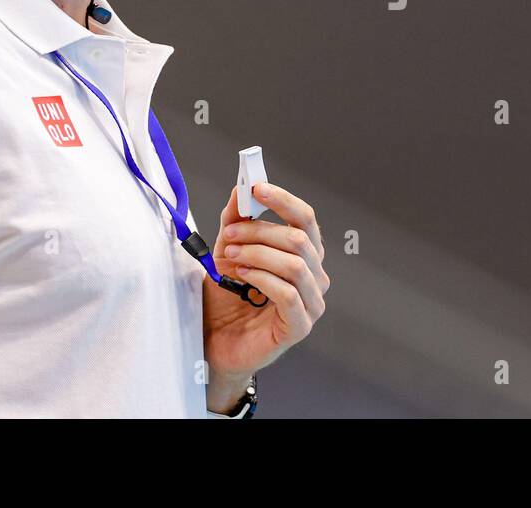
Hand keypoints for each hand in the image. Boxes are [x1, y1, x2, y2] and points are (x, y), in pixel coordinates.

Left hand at [202, 181, 329, 389]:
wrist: (215, 340)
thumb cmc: (227, 297)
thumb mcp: (227, 250)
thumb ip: (236, 221)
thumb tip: (241, 190)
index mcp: (304, 253)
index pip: (305, 218)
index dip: (283, 201)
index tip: (257, 189)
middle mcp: (314, 275)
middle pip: (298, 239)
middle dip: (260, 231)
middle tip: (231, 233)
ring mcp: (311, 302)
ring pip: (294, 264)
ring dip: (258, 254)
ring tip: (232, 256)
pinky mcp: (300, 326)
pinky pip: (289, 294)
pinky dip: (263, 278)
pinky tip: (243, 277)